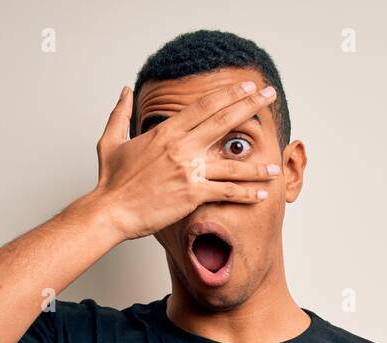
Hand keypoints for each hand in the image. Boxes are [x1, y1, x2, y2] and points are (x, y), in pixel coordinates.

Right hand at [90, 81, 280, 240]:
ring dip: (257, 163)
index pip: (204, 106)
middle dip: (251, 106)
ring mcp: (188, 171)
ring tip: (277, 162)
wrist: (109, 210)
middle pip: (223, 120)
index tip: (246, 87)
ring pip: (231, 163)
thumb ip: (120, 113)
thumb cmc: (110, 181)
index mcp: (165, 132)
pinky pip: (226, 192)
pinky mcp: (192, 195)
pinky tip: (262, 193)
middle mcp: (181, 147)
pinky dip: (246, 194)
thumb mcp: (111, 141)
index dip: (228, 94)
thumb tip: (124, 91)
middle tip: (270, 96)